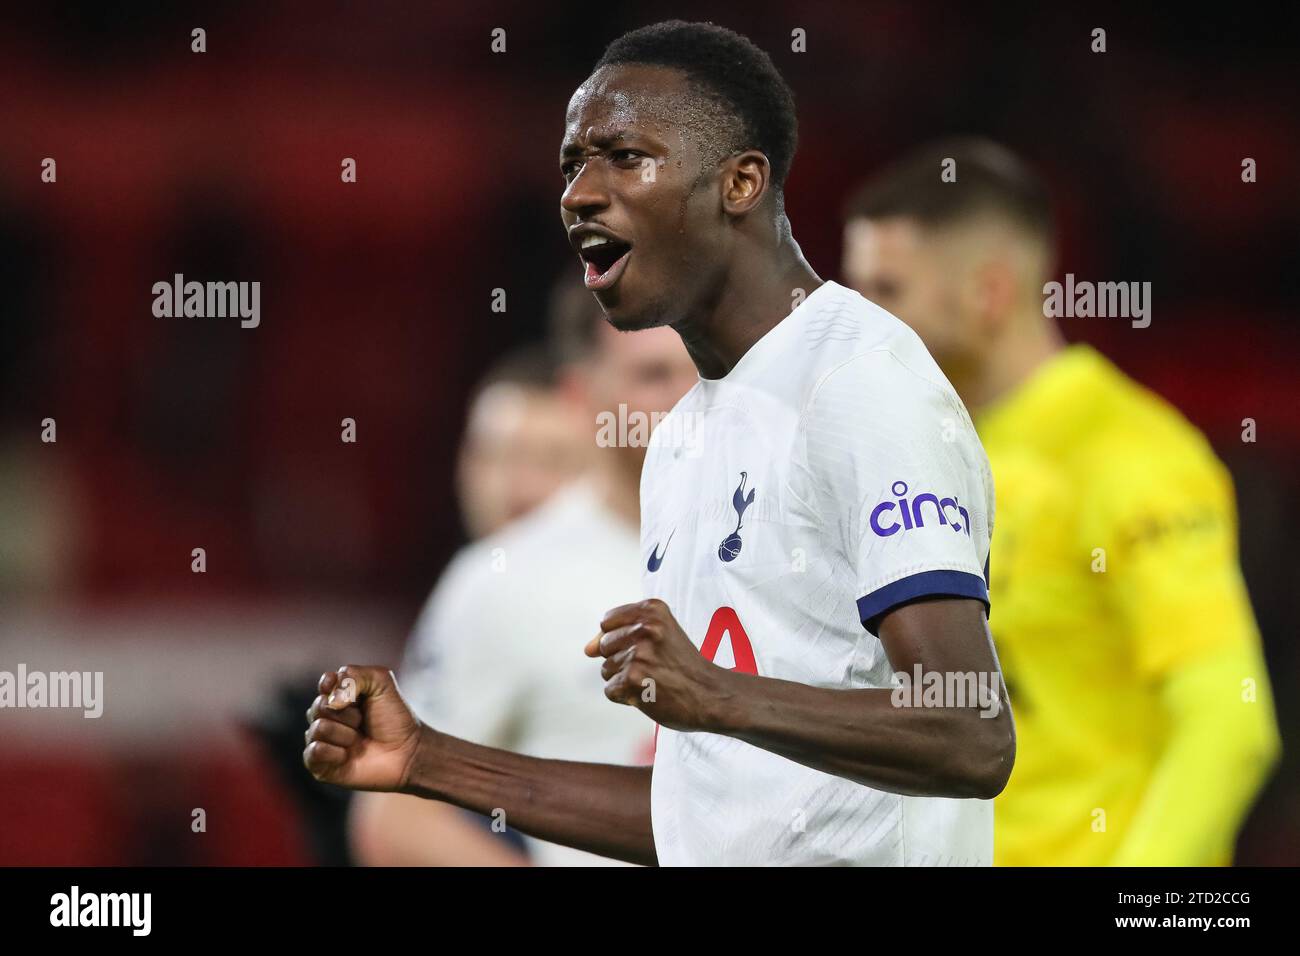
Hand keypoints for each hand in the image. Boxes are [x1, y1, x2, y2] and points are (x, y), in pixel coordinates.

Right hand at [303, 666, 424, 791]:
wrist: (407, 752)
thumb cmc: (395, 717)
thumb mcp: (381, 682)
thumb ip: (355, 675)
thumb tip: (331, 698)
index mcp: (340, 695)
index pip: (325, 684)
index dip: (333, 686)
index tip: (352, 695)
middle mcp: (328, 717)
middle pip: (319, 706)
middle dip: (347, 714)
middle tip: (363, 721)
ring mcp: (323, 740)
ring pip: (317, 729)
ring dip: (345, 734)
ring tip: (359, 739)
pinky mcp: (321, 765)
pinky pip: (313, 751)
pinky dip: (333, 752)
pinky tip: (347, 755)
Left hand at [584, 599, 728, 731]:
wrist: (711, 694)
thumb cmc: (684, 666)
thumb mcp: (660, 634)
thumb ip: (620, 633)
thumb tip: (587, 649)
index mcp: (652, 609)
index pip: (607, 621)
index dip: (620, 639)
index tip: (643, 647)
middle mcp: (645, 627)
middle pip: (604, 645)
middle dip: (621, 660)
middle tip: (652, 666)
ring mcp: (638, 653)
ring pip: (606, 669)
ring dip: (625, 679)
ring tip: (652, 679)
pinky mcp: (633, 678)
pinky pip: (610, 690)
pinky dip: (626, 696)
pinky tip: (648, 693)